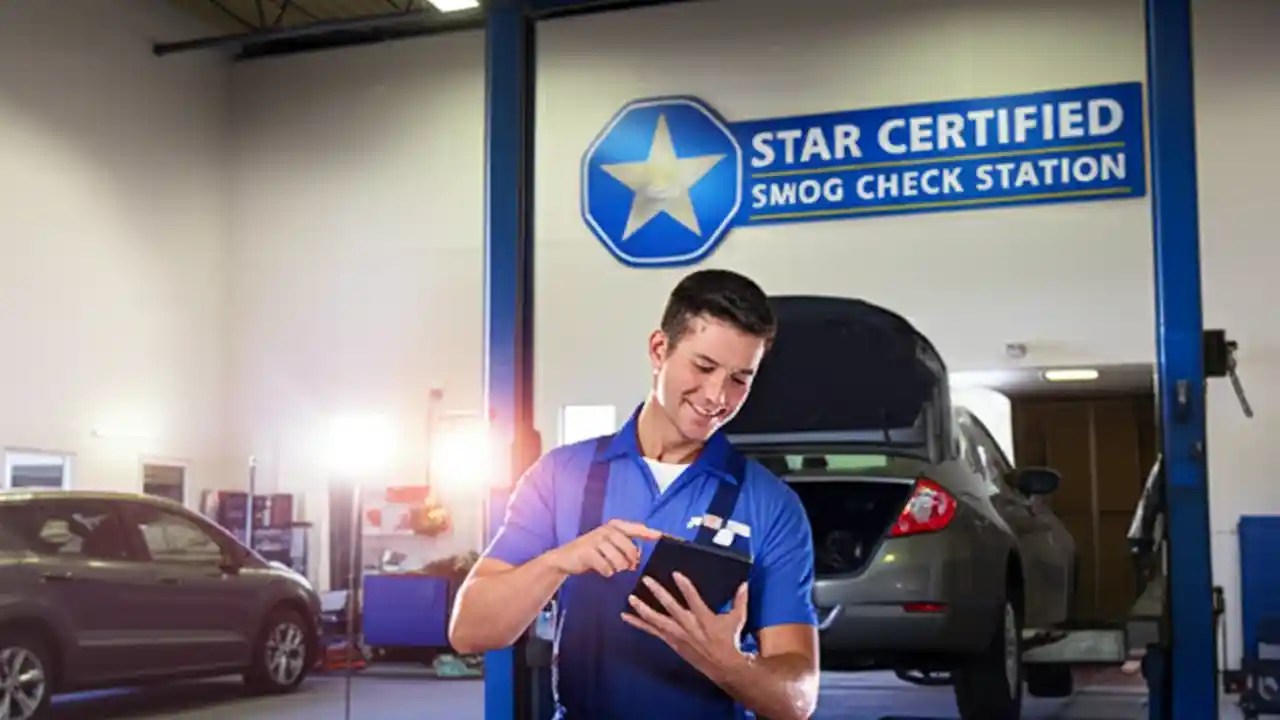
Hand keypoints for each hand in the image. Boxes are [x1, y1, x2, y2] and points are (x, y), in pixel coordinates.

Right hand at [547, 519, 662, 577]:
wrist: (565, 559)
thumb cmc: (592, 553)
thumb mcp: (609, 547)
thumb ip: (625, 549)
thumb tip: (637, 560)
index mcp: (614, 526)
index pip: (637, 529)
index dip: (650, 533)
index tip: (663, 537)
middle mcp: (606, 530)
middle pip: (630, 549)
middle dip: (629, 561)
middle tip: (625, 566)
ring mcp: (596, 539)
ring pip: (619, 560)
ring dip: (616, 568)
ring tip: (610, 567)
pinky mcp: (587, 552)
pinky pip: (606, 567)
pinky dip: (606, 572)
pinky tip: (601, 570)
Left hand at [622, 572, 748, 682]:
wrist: (722, 666)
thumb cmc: (729, 639)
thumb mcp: (737, 619)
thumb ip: (740, 600)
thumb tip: (744, 583)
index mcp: (704, 617)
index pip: (693, 598)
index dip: (684, 586)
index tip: (675, 573)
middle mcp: (688, 625)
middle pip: (670, 607)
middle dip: (658, 593)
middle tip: (646, 580)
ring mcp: (677, 634)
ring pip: (657, 620)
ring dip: (643, 609)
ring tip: (631, 598)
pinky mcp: (671, 640)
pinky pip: (652, 631)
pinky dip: (638, 624)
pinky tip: (625, 617)